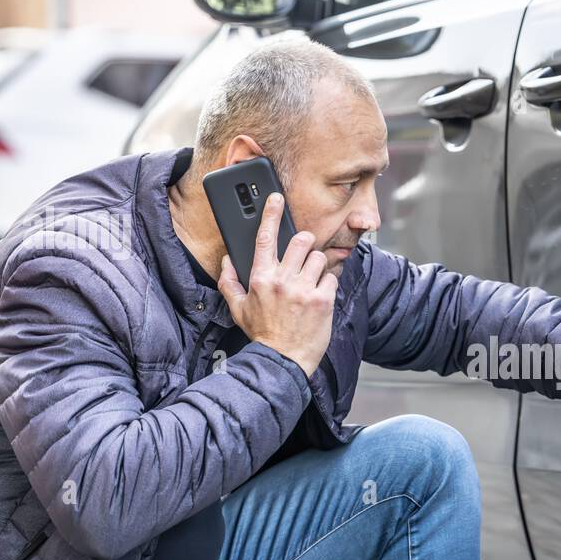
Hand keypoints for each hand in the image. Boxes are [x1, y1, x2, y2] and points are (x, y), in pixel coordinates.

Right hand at [217, 192, 335, 375]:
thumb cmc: (262, 334)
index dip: (271, 214)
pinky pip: (332, 278)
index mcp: (261, 278)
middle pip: (301, 240)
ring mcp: (305, 289)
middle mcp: (283, 280)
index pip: (265, 238)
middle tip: (302, 256)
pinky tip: (320, 296)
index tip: (276, 199)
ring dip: (317, 266)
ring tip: (310, 281)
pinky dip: (328, 284)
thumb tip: (228, 260)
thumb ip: (229, 282)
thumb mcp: (237, 309)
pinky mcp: (323, 300)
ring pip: (319, 257)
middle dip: (304, 243)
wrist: (282, 360)